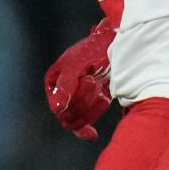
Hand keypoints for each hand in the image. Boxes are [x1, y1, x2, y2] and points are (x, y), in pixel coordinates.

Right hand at [45, 20, 114, 139]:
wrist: (115, 46)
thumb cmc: (93, 51)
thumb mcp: (76, 65)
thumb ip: (65, 86)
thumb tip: (58, 109)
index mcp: (53, 82)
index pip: (58, 107)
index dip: (75, 100)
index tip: (91, 81)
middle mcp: (61, 93)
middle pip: (68, 115)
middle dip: (85, 102)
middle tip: (96, 82)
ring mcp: (76, 99)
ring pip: (78, 119)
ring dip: (93, 107)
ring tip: (102, 89)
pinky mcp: (90, 104)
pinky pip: (87, 120)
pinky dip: (92, 121)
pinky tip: (96, 123)